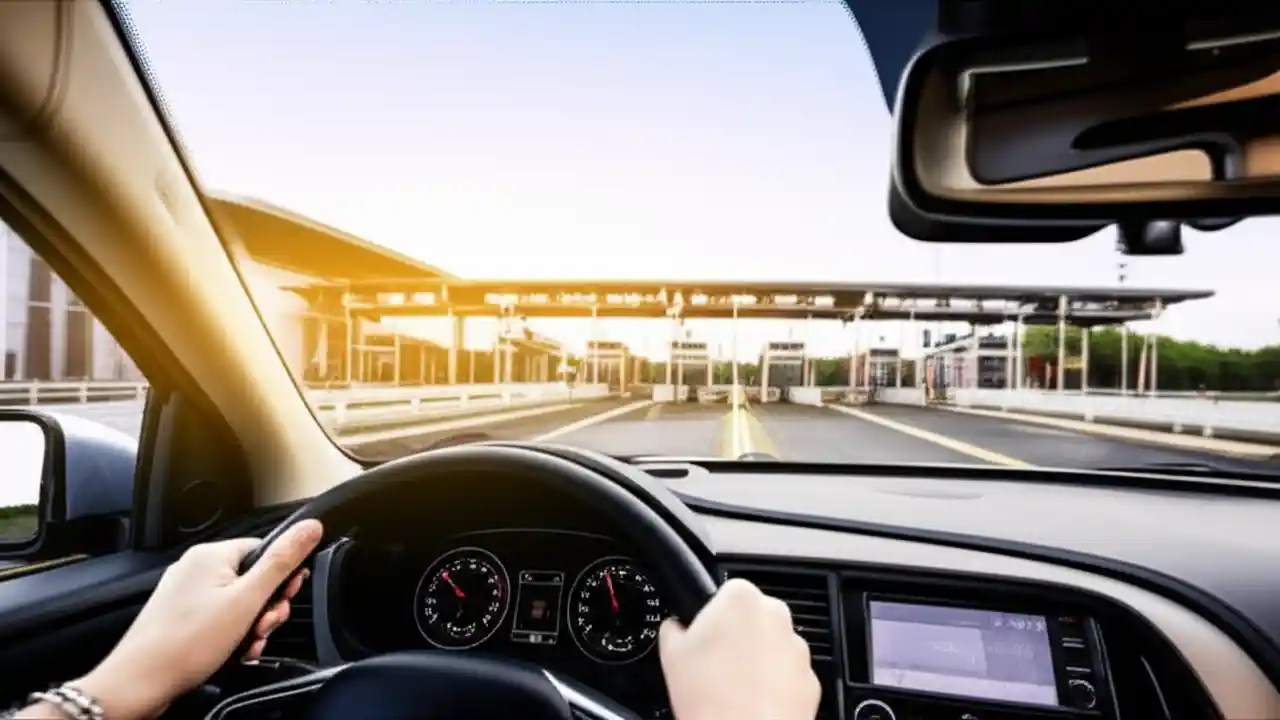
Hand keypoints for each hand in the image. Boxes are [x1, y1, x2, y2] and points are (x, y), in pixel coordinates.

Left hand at [73, 520, 322, 719]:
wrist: (140, 683)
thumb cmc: (187, 642)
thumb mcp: (247, 600)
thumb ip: (282, 562)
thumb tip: (309, 527)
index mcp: (212, 554)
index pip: (265, 550)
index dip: (282, 577)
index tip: (285, 598)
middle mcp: (196, 568)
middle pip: (252, 579)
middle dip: (266, 607)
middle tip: (263, 627)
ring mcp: (185, 593)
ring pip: (237, 603)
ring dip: (251, 626)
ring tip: (245, 645)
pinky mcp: (180, 615)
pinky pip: (218, 618)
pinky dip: (231, 635)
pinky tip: (232, 651)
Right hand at [658, 578, 820, 719]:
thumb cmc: (709, 697)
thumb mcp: (671, 654)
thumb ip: (674, 629)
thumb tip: (676, 628)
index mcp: (740, 598)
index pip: (725, 592)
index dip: (711, 617)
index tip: (703, 637)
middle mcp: (775, 615)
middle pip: (752, 617)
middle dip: (737, 636)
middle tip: (713, 664)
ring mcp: (797, 648)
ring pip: (772, 646)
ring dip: (756, 660)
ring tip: (731, 688)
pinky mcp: (810, 679)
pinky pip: (788, 675)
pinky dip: (774, 685)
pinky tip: (751, 702)